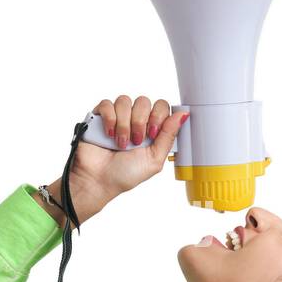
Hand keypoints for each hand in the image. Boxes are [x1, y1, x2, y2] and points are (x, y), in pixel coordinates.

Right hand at [33, 96, 187, 227]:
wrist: (98, 181)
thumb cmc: (124, 175)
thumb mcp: (154, 159)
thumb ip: (169, 136)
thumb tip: (183, 115)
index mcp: (151, 130)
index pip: (161, 106)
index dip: (159, 116)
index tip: (153, 133)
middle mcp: (135, 121)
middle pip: (144, 101)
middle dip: (140, 121)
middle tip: (136, 140)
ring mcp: (117, 117)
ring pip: (125, 101)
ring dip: (124, 124)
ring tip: (120, 143)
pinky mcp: (100, 117)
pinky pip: (107, 104)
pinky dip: (110, 119)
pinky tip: (108, 134)